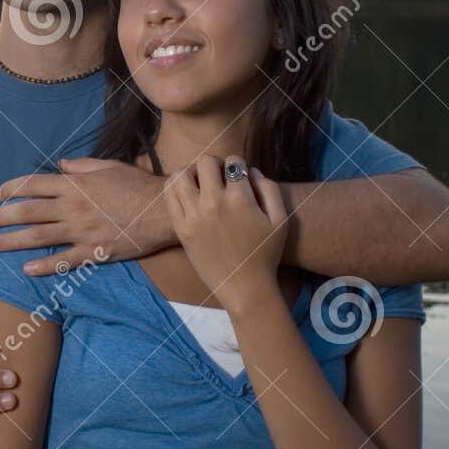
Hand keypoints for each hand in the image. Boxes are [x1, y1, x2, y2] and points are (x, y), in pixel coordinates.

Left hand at [0, 158, 174, 275]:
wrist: (162, 210)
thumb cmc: (137, 185)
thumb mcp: (108, 166)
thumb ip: (81, 166)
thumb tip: (61, 164)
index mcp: (74, 184)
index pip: (34, 184)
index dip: (13, 189)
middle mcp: (72, 207)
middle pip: (29, 211)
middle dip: (3, 216)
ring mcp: (81, 231)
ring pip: (39, 236)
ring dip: (13, 240)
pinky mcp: (93, 251)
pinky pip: (63, 261)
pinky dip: (43, 266)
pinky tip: (26, 269)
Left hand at [163, 154, 287, 312]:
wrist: (244, 287)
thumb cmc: (265, 254)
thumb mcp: (280, 219)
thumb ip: (269, 189)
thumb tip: (250, 170)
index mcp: (239, 199)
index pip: (232, 162)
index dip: (238, 166)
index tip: (239, 177)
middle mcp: (213, 203)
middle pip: (204, 162)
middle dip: (214, 164)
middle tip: (219, 178)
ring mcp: (193, 215)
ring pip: (180, 174)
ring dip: (191, 173)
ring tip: (200, 184)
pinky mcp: (181, 228)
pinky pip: (168, 194)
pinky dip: (175, 187)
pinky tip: (188, 195)